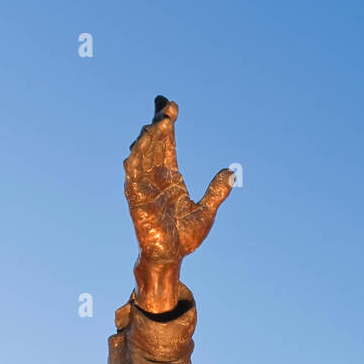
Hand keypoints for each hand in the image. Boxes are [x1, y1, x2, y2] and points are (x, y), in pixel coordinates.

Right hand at [124, 96, 233, 311]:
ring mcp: (144, 187)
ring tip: (157, 124)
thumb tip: (232, 172)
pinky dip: (134, 160)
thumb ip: (217, 191)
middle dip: (158, 125)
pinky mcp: (135, 200)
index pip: (167, 143)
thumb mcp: (206, 211)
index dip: (167, 123)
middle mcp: (155, 177)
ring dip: (147, 139)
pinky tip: (138, 146)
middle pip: (154, 143)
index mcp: (170, 176)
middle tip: (167, 108)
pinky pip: (131, 176)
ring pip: (141, 155)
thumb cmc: (184, 237)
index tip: (171, 105)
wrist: (170, 258)